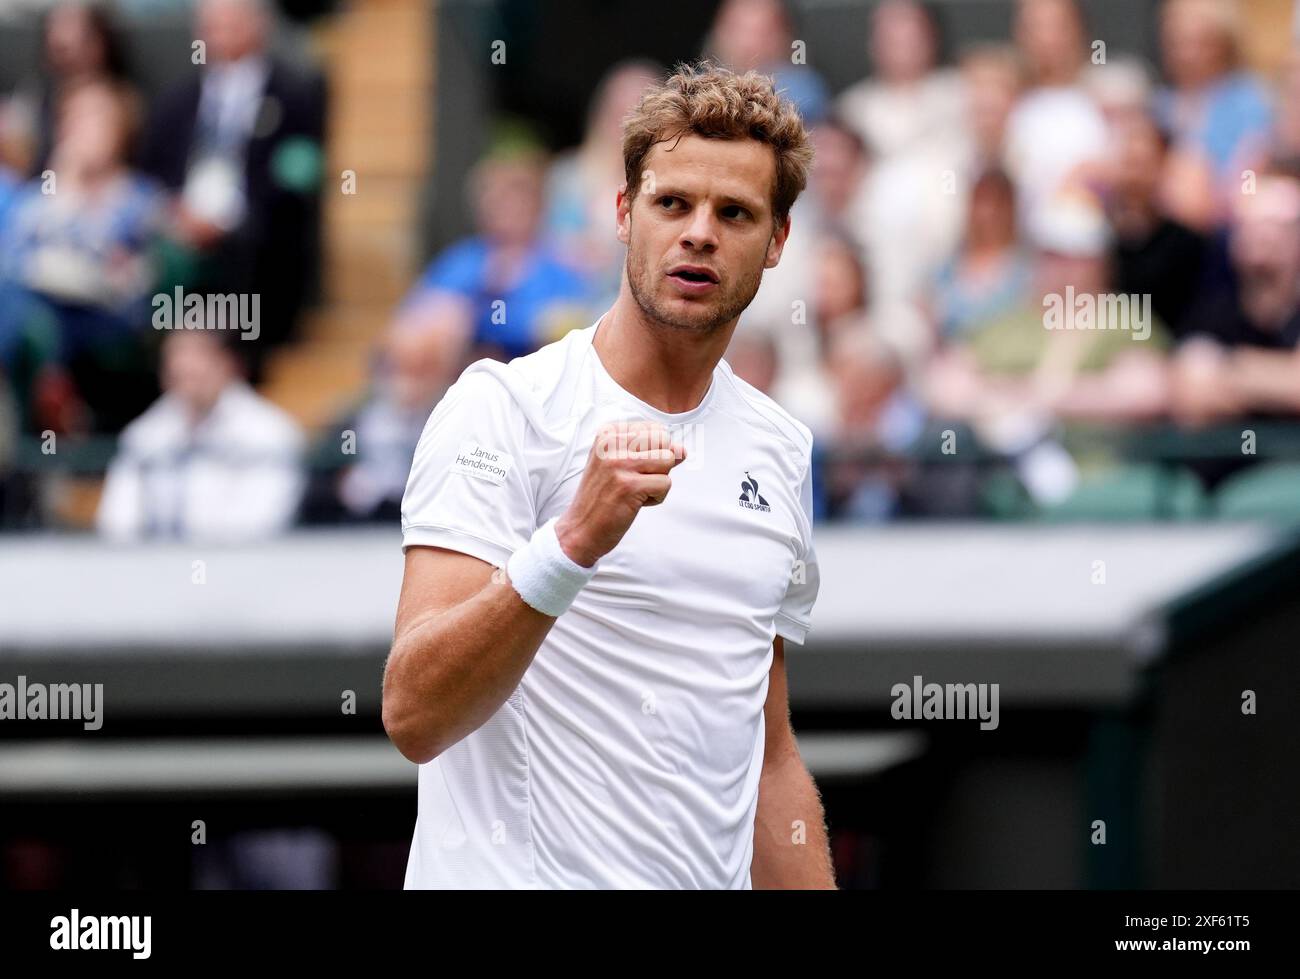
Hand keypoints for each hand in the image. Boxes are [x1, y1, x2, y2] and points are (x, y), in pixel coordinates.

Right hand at [555, 420, 685, 566]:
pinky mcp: (629, 486)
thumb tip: (682, 450)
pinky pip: (666, 484)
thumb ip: (653, 452)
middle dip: (658, 465)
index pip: (655, 430)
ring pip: (668, 461)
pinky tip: (634, 503)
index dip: (652, 453)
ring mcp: (619, 464)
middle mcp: (611, 443)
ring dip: (658, 481)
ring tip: (635, 491)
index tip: (628, 469)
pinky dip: (656, 498)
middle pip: (664, 442)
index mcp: (608, 433)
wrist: (580, 528)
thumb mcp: (623, 464)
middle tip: (634, 480)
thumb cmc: (604, 496)